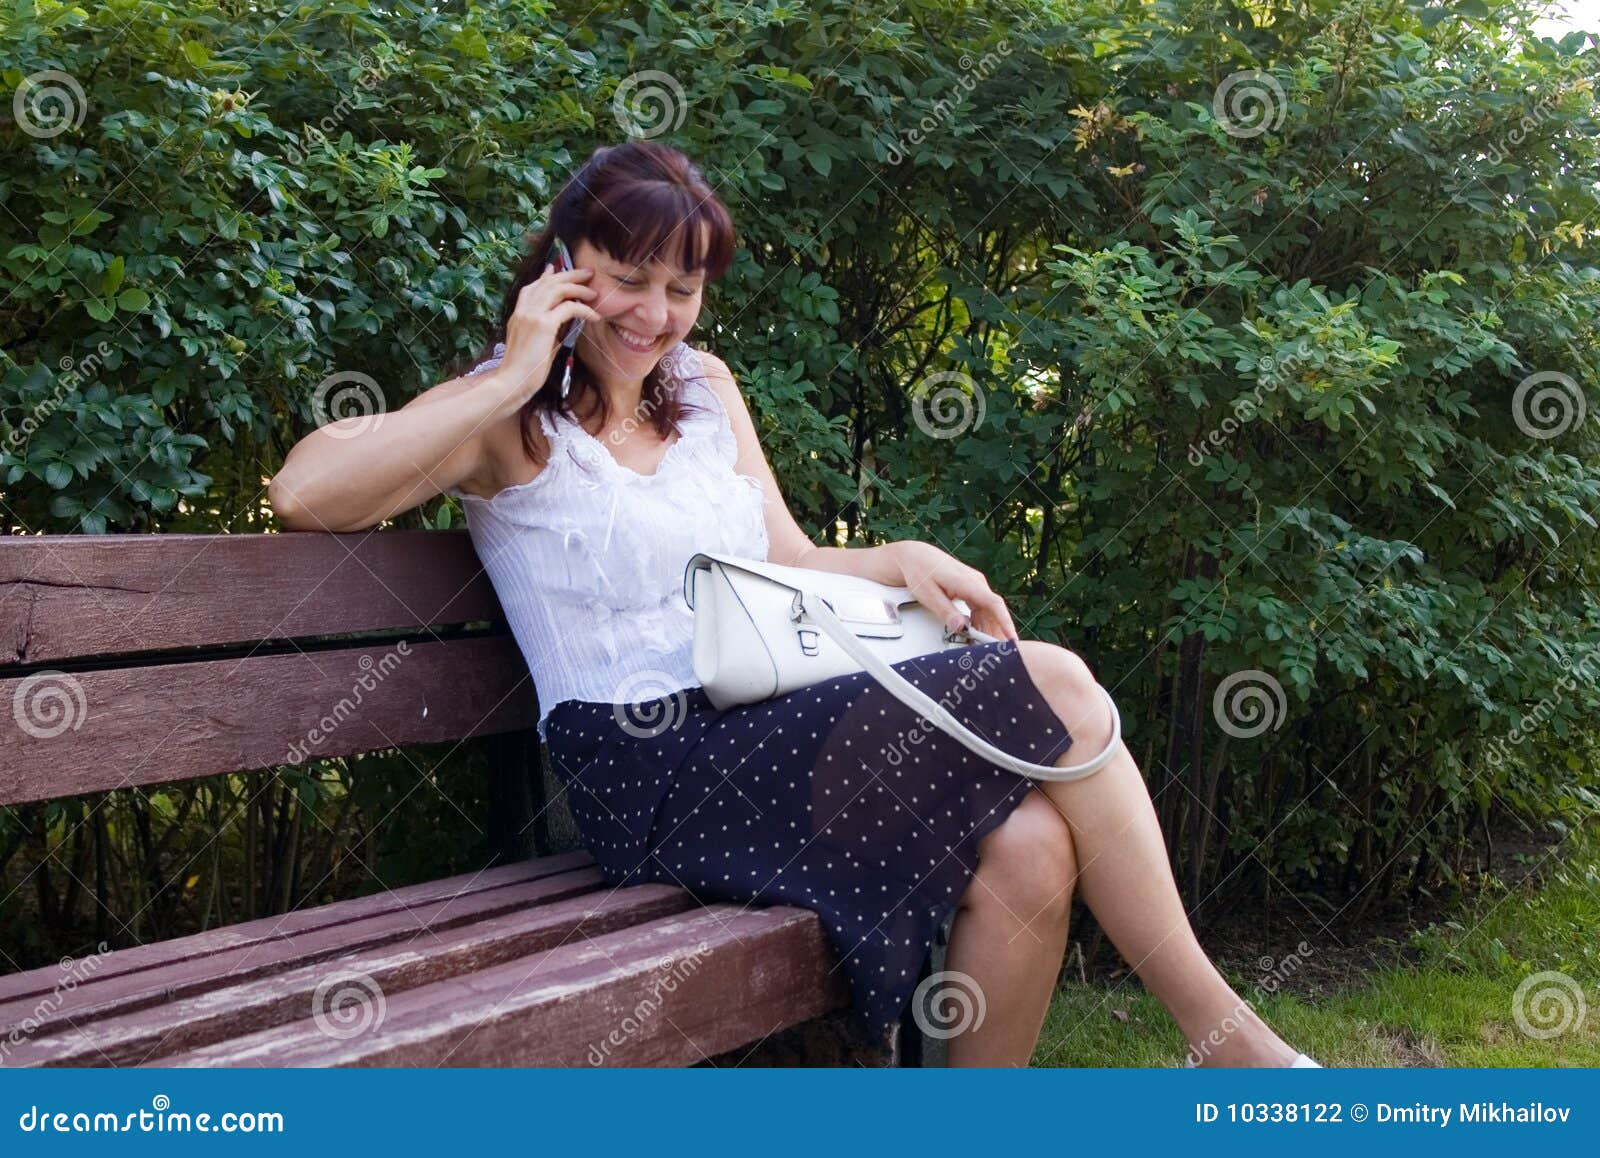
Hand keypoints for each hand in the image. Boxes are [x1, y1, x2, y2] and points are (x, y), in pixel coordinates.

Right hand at [492, 263, 601, 407]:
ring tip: (594, 292)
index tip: (556, 267)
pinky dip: (584, 309)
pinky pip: (569, 308)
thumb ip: (546, 331)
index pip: (532, 287)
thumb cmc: (524, 371)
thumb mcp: (535, 345)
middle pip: (548, 282)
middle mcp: (523, 310)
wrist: (512, 382)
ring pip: (558, 289)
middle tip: (587, 273)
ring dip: (579, 287)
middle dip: (569, 274)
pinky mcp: (543, 325)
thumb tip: (560, 325)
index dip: (546, 276)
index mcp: (518, 315)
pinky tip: (594, 316)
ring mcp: (532, 315)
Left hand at [889, 541, 1019, 642]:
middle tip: (1002, 652)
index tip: (1011, 636)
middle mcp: (976, 582)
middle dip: (999, 632)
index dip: (1004, 621)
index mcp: (967, 582)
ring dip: (990, 629)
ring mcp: (975, 585)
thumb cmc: (920, 570)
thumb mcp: (928, 594)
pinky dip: (982, 623)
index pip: (993, 603)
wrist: (915, 556)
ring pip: (989, 611)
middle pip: (994, 610)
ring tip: (990, 648)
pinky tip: (980, 636)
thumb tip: (960, 627)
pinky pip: (981, 608)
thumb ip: (945, 611)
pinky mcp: (971, 589)